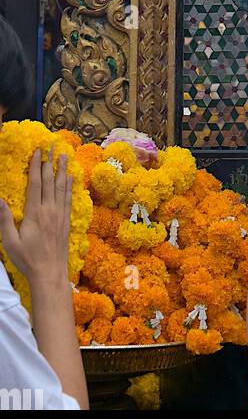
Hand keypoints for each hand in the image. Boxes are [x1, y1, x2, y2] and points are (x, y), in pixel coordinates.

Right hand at [0, 150, 72, 286]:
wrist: (50, 273)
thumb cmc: (27, 259)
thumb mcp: (10, 241)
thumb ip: (5, 219)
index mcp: (34, 212)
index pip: (35, 183)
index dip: (36, 166)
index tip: (38, 152)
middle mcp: (49, 209)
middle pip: (49, 181)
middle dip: (50, 162)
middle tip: (52, 145)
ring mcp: (60, 214)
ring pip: (61, 186)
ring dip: (62, 169)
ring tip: (64, 155)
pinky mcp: (66, 220)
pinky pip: (69, 198)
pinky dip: (70, 185)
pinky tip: (71, 176)